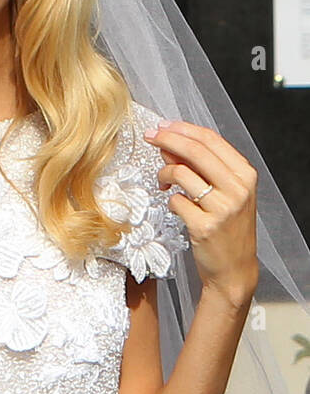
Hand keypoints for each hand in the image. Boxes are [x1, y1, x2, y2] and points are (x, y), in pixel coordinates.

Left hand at [146, 119, 258, 309]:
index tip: (162, 126)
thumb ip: (201, 167)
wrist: (234, 267)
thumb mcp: (223, 192)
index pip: (211, 139)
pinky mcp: (204, 227)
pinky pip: (175, 201)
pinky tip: (177, 207)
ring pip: (180, 173)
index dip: (182, 129)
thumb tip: (169, 145)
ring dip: (164, 175)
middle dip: (166, 139)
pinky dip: (170, 201)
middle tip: (149, 137)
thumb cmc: (226, 226)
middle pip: (194, 151)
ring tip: (164, 184)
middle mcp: (238, 189)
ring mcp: (222, 208)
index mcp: (245, 175)